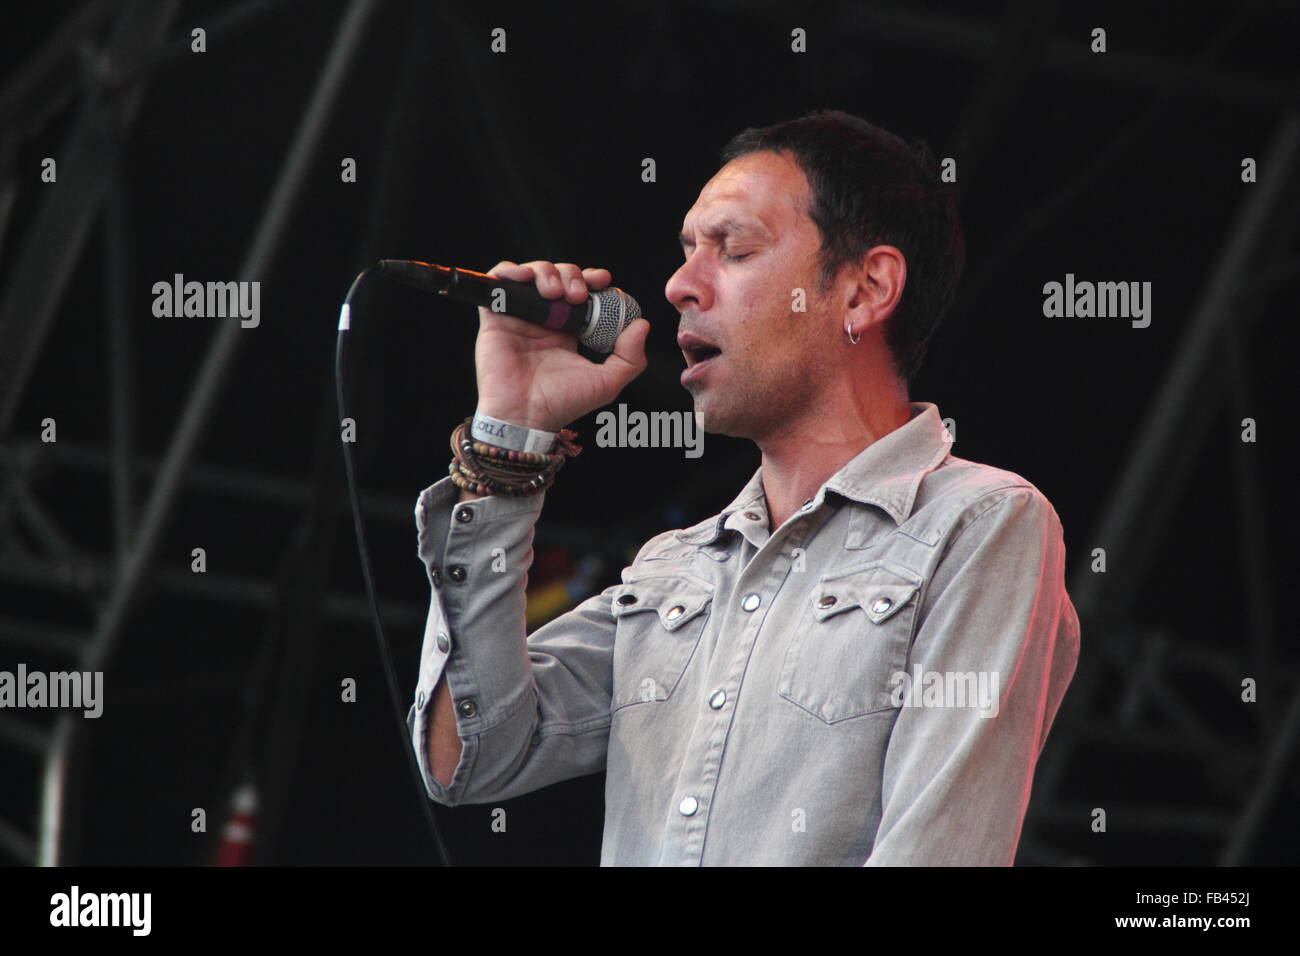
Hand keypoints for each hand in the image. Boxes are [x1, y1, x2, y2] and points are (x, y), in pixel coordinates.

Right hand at [471, 260, 649, 431]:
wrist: (525, 415)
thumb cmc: (563, 403)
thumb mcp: (607, 383)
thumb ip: (630, 357)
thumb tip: (642, 325)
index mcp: (569, 331)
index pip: (581, 292)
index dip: (592, 280)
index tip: (603, 280)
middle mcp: (544, 321)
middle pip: (558, 277)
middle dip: (571, 274)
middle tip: (578, 293)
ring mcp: (519, 317)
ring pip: (531, 274)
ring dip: (546, 271)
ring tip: (555, 292)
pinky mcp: (495, 317)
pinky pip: (497, 280)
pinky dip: (509, 270)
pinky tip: (525, 279)